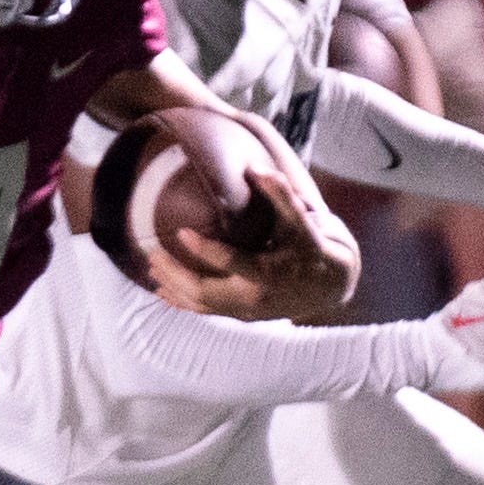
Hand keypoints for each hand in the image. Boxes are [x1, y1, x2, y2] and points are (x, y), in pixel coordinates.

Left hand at [147, 163, 360, 321]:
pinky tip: (163, 290)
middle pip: (206, 292)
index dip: (205, 250)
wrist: (331, 284)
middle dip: (175, 274)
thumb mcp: (304, 220)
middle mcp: (257, 297)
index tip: (181, 232)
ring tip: (151, 269)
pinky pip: (206, 312)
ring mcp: (248, 311)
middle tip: (151, 253)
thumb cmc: (315, 245)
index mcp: (271, 272)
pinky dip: (183, 302)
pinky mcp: (242, 316)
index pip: (233, 263)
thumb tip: (254, 168)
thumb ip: (280, 194)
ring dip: (173, 288)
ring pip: (201, 306)